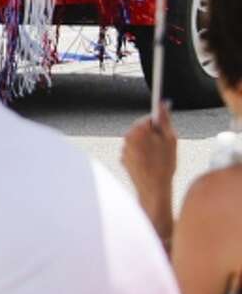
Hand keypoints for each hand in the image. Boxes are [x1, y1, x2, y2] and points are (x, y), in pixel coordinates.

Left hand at [122, 106, 176, 239]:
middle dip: (153, 136)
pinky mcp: (124, 160)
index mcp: (137, 130)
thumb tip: (163, 104)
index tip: (165, 130)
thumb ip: (165, 120)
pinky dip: (143, 156)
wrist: (154, 189)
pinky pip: (136, 153)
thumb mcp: (170, 139)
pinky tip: (152, 164)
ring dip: (148, 146)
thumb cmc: (164, 164)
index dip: (160, 126)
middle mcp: (126, 138)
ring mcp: (124, 150)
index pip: (149, 119)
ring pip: (139, 142)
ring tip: (159, 158)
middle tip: (165, 147)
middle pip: (142, 130)